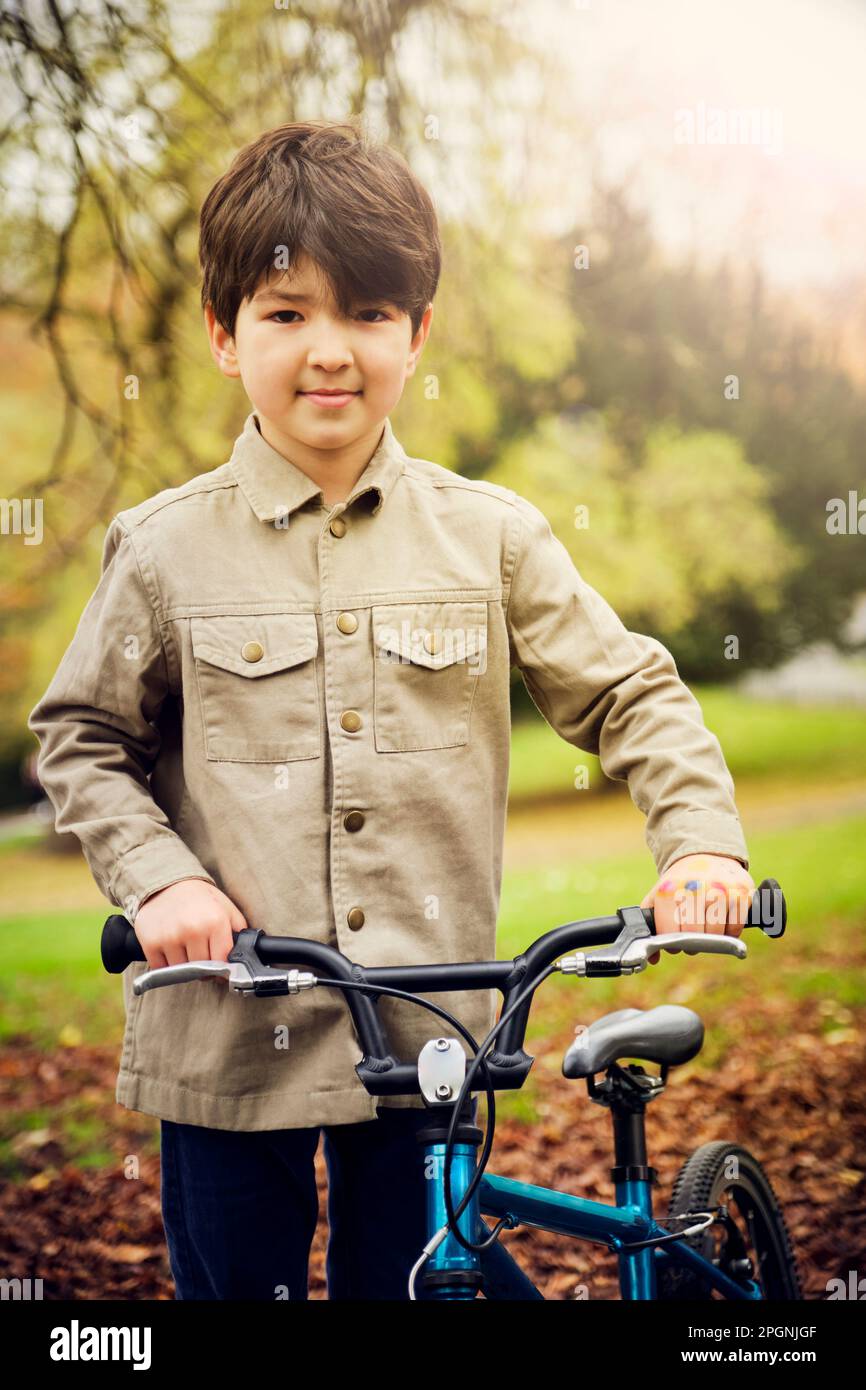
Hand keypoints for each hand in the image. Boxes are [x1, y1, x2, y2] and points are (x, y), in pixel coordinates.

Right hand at [134, 879, 246, 969]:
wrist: (167, 883)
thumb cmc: (200, 898)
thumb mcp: (226, 907)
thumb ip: (238, 930)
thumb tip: (244, 954)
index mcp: (215, 922)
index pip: (222, 962)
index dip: (222, 969)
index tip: (220, 969)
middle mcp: (192, 930)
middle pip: (202, 969)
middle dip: (204, 968)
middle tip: (202, 958)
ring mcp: (170, 937)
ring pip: (181, 972)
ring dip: (184, 967)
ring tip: (185, 950)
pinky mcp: (150, 942)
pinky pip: (161, 968)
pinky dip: (166, 965)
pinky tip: (170, 950)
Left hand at [639, 854, 754, 966]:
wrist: (707, 855)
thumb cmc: (681, 883)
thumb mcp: (659, 896)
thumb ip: (651, 926)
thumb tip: (652, 959)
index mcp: (670, 889)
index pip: (670, 932)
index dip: (671, 943)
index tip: (673, 943)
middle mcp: (695, 887)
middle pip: (693, 935)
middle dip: (692, 943)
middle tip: (691, 938)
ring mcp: (720, 889)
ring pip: (716, 934)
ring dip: (712, 939)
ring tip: (706, 929)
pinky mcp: (741, 892)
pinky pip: (736, 927)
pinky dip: (730, 932)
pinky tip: (723, 922)